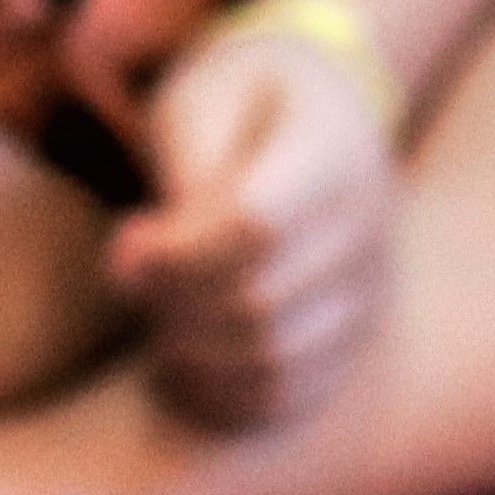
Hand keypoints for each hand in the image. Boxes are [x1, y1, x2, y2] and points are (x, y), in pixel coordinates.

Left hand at [108, 20, 396, 430]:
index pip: (256, 227)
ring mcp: (370, 290)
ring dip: (189, 351)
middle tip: (129, 276)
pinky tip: (180, 361)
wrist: (318, 115)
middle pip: (259, 300)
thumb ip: (180, 173)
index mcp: (334, 150)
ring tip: (154, 312)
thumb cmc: (238, 100)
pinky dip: (222, 393)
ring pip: (273, 358)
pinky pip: (289, 394)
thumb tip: (148, 264)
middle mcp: (369, 228)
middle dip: (170, 301)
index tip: (124, 242)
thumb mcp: (198, 100)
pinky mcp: (354, 337)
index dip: (176, 251)